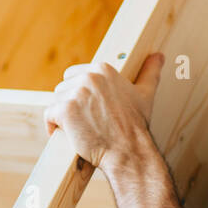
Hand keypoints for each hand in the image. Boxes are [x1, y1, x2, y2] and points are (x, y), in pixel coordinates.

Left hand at [43, 53, 164, 173]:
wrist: (128, 151)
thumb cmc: (135, 126)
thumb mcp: (145, 94)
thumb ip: (150, 72)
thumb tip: (158, 56)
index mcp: (103, 69)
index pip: (74, 75)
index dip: (78, 94)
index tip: (88, 110)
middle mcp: (89, 77)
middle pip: (63, 87)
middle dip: (69, 105)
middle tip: (84, 122)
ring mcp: (76, 93)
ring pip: (55, 101)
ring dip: (62, 116)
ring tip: (78, 129)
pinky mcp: (65, 110)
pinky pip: (48, 115)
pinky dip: (53, 127)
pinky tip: (67, 135)